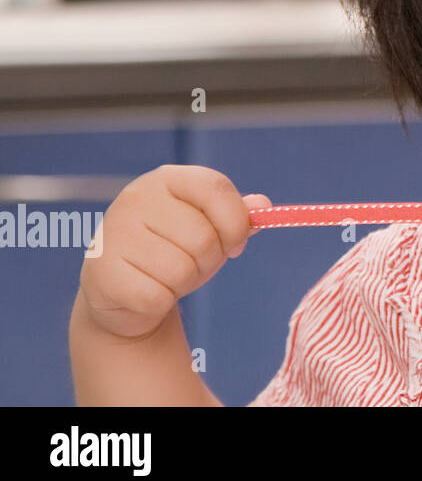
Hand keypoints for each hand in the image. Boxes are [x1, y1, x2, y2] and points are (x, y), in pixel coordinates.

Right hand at [78, 165, 270, 338]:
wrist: (122, 291)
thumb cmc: (175, 250)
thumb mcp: (211, 227)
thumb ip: (238, 215)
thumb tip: (262, 205)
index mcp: (167, 178)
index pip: (217, 189)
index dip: (236, 222)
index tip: (234, 242)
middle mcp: (136, 198)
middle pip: (204, 237)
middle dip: (209, 260)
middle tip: (191, 263)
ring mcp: (114, 233)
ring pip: (182, 269)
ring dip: (185, 282)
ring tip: (167, 275)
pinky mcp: (101, 272)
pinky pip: (157, 297)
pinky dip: (162, 302)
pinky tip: (148, 292)